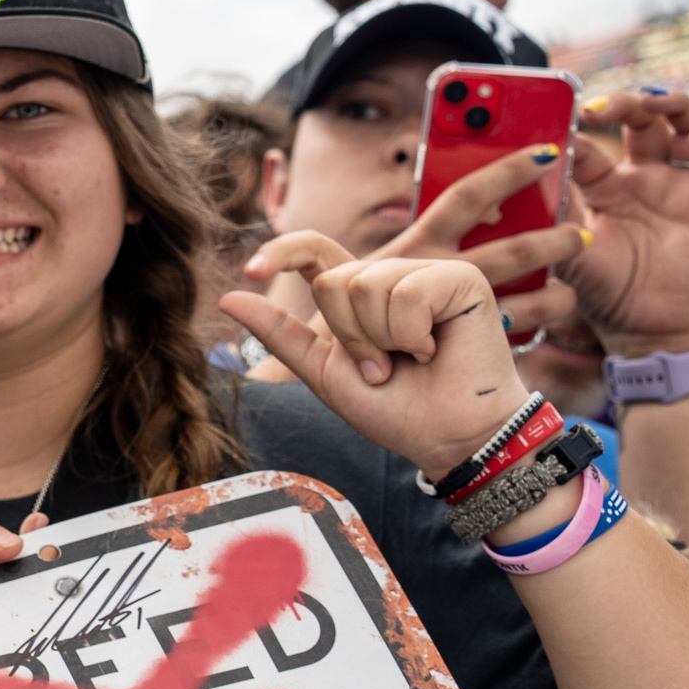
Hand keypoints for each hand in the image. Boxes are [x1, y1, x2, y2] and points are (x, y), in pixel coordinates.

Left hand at [228, 229, 526, 478]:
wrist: (448, 437)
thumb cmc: (393, 408)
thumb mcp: (322, 371)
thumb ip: (279, 333)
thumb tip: (228, 296)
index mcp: (356, 295)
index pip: (314, 251)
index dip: (282, 252)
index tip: (251, 271)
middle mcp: (389, 277)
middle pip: (334, 280)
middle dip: (349, 336)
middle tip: (382, 366)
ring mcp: (426, 273)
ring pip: (366, 284)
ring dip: (381, 339)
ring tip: (411, 359)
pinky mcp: (460, 278)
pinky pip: (407, 293)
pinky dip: (411, 334)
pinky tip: (434, 350)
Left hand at [566, 88, 688, 355]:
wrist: (648, 325)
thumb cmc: (603, 291)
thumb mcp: (569, 254)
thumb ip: (549, 222)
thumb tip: (511, 189)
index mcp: (602, 185)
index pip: (590, 141)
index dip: (576, 126)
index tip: (562, 120)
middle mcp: (641, 175)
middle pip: (639, 118)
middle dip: (625, 102)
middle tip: (602, 107)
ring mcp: (678, 182)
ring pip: (681, 123)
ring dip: (670, 106)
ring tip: (653, 105)